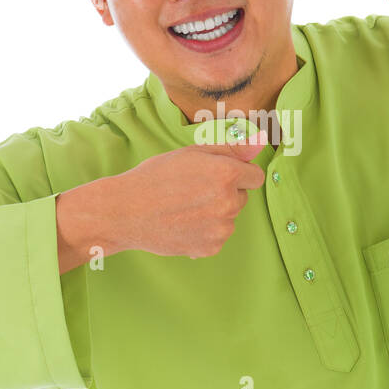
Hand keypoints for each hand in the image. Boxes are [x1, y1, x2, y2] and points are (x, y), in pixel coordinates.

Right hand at [56, 132, 268, 266]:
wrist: (126, 211)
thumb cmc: (155, 177)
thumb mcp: (192, 153)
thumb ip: (232, 148)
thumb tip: (263, 140)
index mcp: (226, 174)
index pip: (255, 176)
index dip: (237, 173)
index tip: (217, 175)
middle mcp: (228, 203)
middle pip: (241, 197)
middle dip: (224, 193)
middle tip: (192, 190)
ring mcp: (220, 229)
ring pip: (229, 218)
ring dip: (215, 213)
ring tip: (184, 208)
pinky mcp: (210, 248)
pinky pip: (217, 236)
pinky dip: (205, 232)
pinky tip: (182, 223)